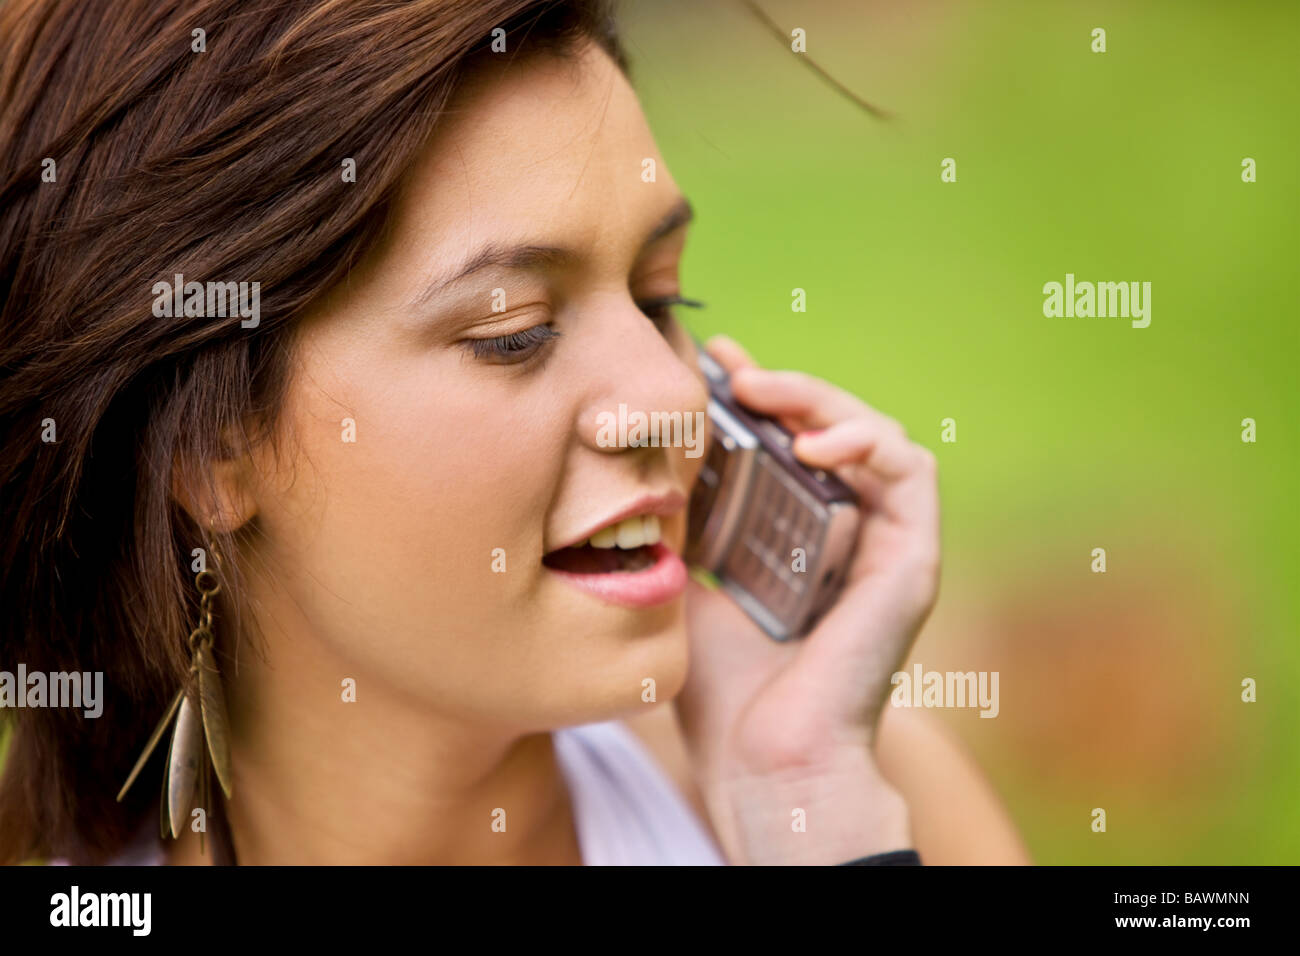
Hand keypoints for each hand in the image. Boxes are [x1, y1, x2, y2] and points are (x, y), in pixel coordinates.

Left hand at [674, 335, 940, 862]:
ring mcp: (885, 547)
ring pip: (880, 438)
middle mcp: (850, 535)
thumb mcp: (690, 580)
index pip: (793, 442)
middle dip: (788, 388)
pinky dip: (869, 444)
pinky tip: (813, 446)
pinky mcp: (912, 561)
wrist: (759, 761)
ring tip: (768, 396)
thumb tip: (655, 450)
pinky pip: (914, 476)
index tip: (715, 360)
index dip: (761, 395)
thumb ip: (690, 519)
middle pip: (837, 430)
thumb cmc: (722, 690)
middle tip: (736, 370)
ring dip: (826, 404)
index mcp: (803, 538)